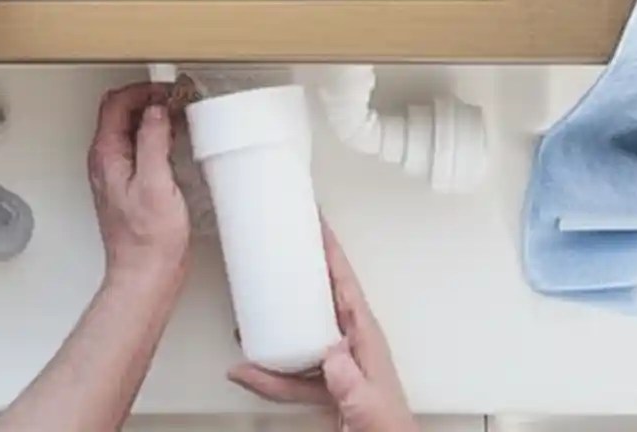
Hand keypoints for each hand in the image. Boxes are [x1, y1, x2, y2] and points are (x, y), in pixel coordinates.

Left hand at [87, 82, 189, 287]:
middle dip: (148, 98)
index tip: (170, 91)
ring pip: (130, 129)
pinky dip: (156, 136)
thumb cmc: (148, 240)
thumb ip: (152, 142)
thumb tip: (156, 111)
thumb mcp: (155, 183)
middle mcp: (107, 162)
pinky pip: (139, 148)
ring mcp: (117, 173)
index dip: (144, 90)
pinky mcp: (131, 185)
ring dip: (153, 117)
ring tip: (180, 116)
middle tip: (178, 99)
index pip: (116, 104)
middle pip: (120, 112)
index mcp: (107, 156)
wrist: (145, 274)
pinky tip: (175, 143)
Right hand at [228, 224, 417, 431]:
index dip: (332, 253)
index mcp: (366, 339)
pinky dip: (268, 372)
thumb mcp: (369, 402)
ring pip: (300, 334)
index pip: (346, 284)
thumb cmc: (389, 428)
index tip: (317, 225)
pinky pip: (291, 372)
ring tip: (247, 315)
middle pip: (322, 297)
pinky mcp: (324, 386)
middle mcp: (350, 345)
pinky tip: (249, 370)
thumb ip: (349, 380)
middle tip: (281, 248)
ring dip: (275, 325)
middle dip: (300, 274)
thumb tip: (329, 353)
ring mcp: (336, 365)